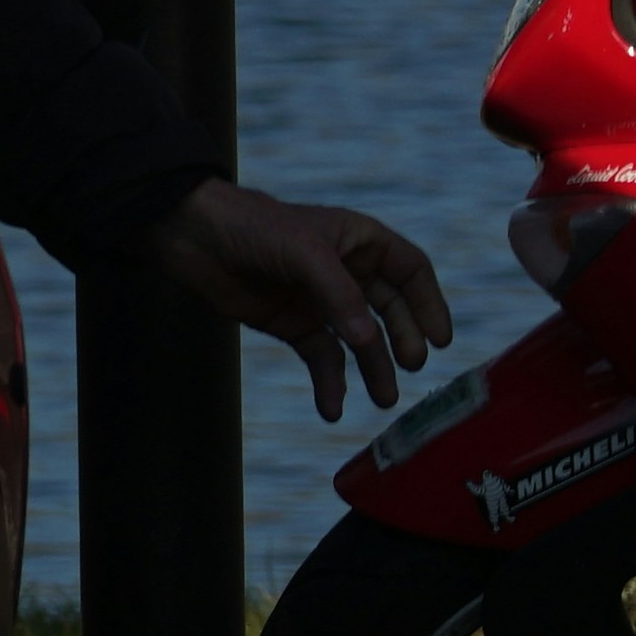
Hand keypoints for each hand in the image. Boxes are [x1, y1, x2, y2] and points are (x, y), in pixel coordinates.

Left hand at [149, 181, 455, 419]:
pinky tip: (331, 408)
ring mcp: (320, 299)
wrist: (194, 238)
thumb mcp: (304, 252)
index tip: (441, 340)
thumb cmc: (253, 228)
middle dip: (403, 340)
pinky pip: (322, 357)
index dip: (429, 304)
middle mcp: (346, 270)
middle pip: (391, 309)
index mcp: (360, 240)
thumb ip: (340, 295)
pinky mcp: (292, 324)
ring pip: (360, 339)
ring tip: (384, 400)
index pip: (410, 271)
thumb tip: (368, 340)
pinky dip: (329, 383)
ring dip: (373, 369)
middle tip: (413, 369)